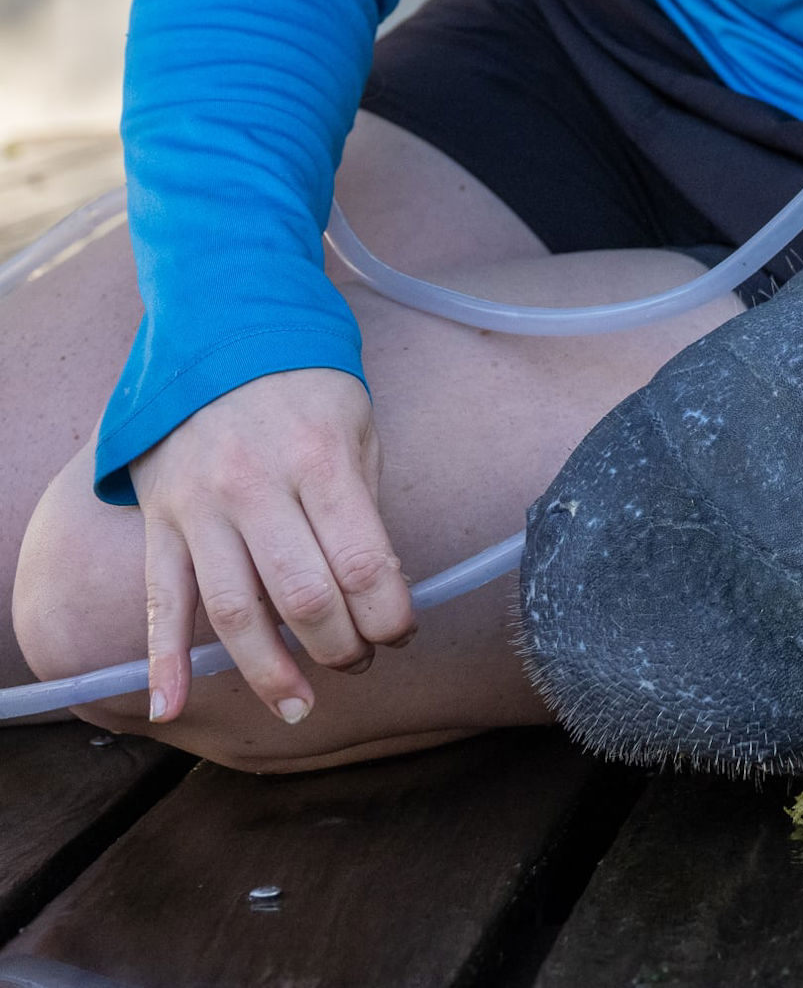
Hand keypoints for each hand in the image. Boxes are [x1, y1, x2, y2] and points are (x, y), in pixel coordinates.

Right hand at [126, 369, 412, 724]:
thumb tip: (376, 585)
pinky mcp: (161, 521)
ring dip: (269, 671)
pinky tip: (170, 706)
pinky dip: (163, 660)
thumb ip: (361, 504)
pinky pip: (161, 600)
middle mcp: (256, 488)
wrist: (218, 334)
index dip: (389, 614)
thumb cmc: (305, 386)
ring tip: (299, 706)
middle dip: (339, 646)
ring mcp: (201, 508)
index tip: (403, 633)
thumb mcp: (355, 427)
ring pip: (233, 612)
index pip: (363, 562)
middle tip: (360, 663)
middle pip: (302, 596)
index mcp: (321, 460)